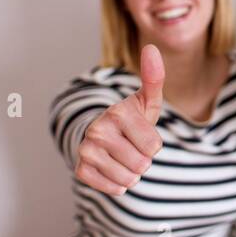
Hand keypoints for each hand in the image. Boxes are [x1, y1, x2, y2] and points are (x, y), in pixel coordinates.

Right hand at [74, 43, 164, 195]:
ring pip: (129, 179)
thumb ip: (154, 77)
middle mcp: (99, 130)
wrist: (100, 135)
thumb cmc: (131, 119)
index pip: (154, 147)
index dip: (153, 145)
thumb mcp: (145, 100)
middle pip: (142, 165)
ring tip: (123, 156)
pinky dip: (118, 183)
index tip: (141, 133)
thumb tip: (151, 47)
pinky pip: (114, 188)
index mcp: (118, 113)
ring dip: (132, 173)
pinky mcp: (81, 169)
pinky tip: (112, 167)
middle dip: (143, 159)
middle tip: (132, 146)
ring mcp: (87, 151)